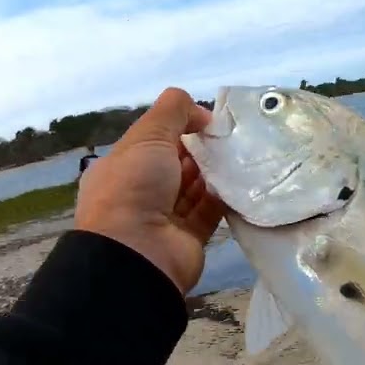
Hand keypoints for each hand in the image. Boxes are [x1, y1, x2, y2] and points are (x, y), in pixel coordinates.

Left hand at [74, 87, 224, 294]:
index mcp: (122, 167)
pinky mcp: (190, 236)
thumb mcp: (147, 136)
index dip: (178, 127)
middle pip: (176, 164)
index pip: (153, 141)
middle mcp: (141, 192)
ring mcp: (165, 216)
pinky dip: (224, 197)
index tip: (207, 121)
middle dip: (201, 150)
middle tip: (230, 138)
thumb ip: (173, 112)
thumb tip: (202, 111)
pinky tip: (242, 182)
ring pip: (195, 187)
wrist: (138, 253)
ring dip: (215, 172)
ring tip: (241, 156)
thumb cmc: (134, 188)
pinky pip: (210, 211)